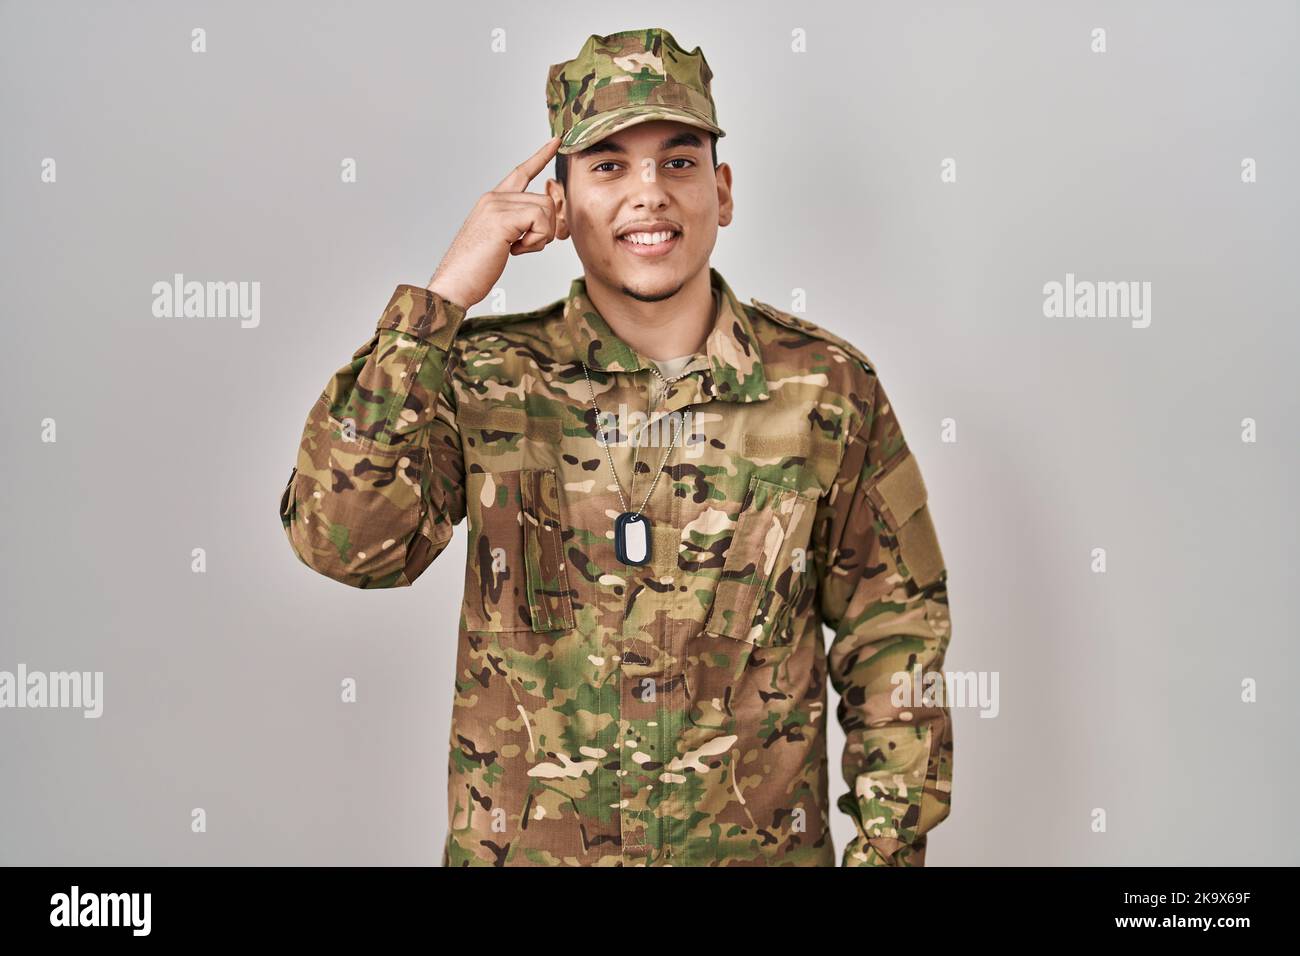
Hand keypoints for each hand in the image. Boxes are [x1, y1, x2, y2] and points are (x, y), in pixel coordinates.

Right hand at [426, 135, 562, 309]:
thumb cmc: (475, 269)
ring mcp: (496, 205)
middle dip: (546, 227)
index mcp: (492, 201)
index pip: (520, 173)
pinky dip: (536, 240)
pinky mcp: (502, 218)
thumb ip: (519, 224)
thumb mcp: (500, 240)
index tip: (556, 141)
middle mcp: (494, 197)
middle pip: (545, 199)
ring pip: (546, 209)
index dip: (539, 157)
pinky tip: (515, 250)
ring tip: (516, 248)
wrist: (455, 283)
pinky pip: (541, 220)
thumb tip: (545, 220)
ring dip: (540, 236)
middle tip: (525, 246)